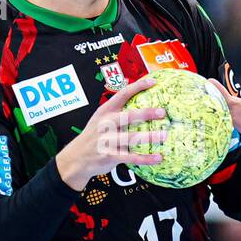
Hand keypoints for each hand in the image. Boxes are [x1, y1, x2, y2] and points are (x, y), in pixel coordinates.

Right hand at [55, 73, 166, 189]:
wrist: (76, 158)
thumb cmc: (94, 136)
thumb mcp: (100, 120)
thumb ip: (117, 112)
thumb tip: (142, 103)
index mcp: (105, 112)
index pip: (122, 94)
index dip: (138, 86)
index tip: (153, 82)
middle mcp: (105, 124)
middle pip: (128, 116)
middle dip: (146, 113)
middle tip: (162, 112)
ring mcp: (107, 140)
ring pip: (131, 138)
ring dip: (149, 137)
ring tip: (164, 135)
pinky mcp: (110, 156)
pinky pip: (131, 157)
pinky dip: (146, 158)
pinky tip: (158, 158)